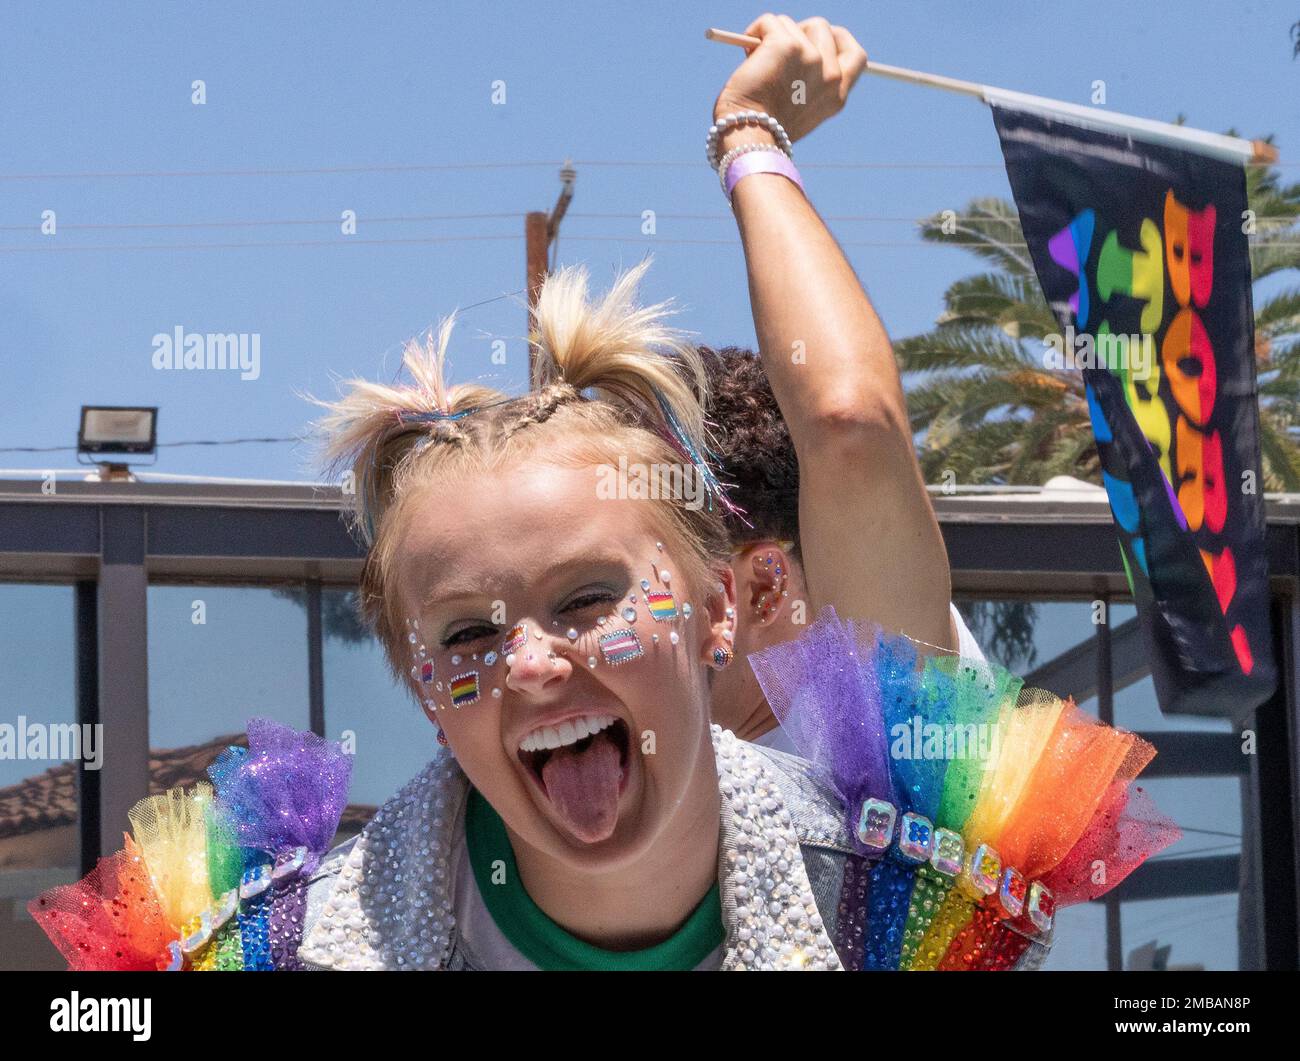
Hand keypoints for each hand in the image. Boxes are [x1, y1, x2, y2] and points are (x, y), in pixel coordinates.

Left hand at [712, 15, 867, 142]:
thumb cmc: (763, 131)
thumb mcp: (799, 111)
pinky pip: (768, 22)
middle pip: (822, 28)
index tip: (814, 42)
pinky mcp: (787, 45)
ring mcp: (811, 58)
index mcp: (836, 96)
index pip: (856, 56)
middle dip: (797, 32)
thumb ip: (808, 84)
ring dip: (772, 36)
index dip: (838, 40)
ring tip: (757, 63)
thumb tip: (794, 48)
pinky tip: (746, 56)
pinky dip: (754, 32)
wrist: (748, 139)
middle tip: (775, 50)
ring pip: (792, 24)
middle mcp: (830, 75)